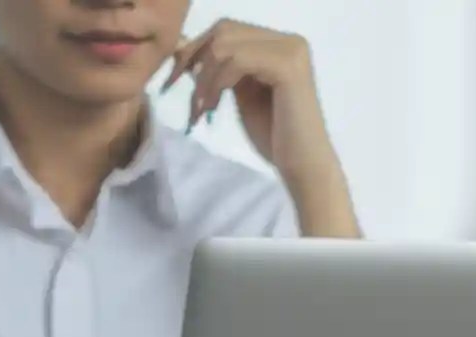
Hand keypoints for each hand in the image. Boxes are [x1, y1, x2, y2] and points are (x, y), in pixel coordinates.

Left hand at [162, 20, 338, 183]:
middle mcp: (288, 39)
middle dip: (195, 61)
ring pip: (225, 44)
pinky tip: (213, 110)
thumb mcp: (239, 94)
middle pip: (223, 29)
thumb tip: (183, 48)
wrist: (303, 167)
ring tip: (202, 110)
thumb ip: (220, 69)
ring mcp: (290, 49)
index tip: (172, 81)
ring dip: (204, 78)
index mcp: (278, 43)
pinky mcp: (288, 66)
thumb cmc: (274, 136)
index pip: (225, 30)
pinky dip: (217, 84)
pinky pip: (237, 61)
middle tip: (188, 98)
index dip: (193, 51)